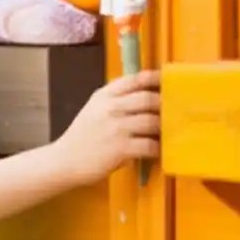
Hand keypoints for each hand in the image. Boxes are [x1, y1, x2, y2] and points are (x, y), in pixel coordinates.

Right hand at [53, 70, 160, 185]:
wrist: (65, 160)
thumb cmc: (82, 136)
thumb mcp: (94, 110)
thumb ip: (115, 101)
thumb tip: (146, 96)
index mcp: (103, 96)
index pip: (133, 80)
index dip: (154, 78)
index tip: (167, 80)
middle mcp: (110, 108)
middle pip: (148, 99)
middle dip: (164, 105)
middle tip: (174, 112)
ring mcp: (116, 128)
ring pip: (152, 121)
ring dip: (163, 128)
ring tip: (168, 132)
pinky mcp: (121, 149)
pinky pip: (150, 145)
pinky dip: (157, 148)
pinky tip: (156, 151)